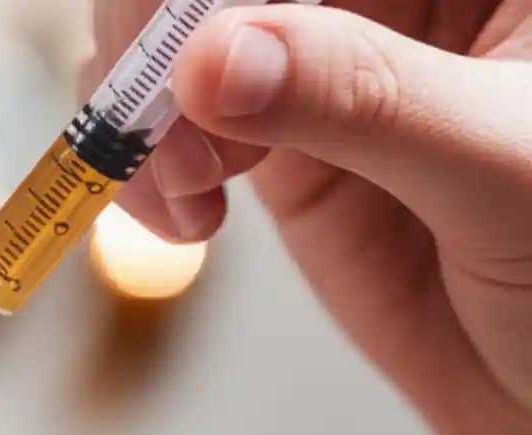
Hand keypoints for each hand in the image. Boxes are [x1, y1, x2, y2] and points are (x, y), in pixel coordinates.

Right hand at [88, 1, 531, 434]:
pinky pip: (175, 121)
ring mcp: (325, 72)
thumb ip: (365, 101)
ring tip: (184, 191)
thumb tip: (214, 56)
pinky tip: (184, 213)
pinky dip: (144, 162)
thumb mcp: (504, 172)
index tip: (184, 50)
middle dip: (161, 41)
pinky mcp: (278, 144)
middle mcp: (390, 6)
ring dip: (141, 109)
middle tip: (164, 130)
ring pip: (178, 40)